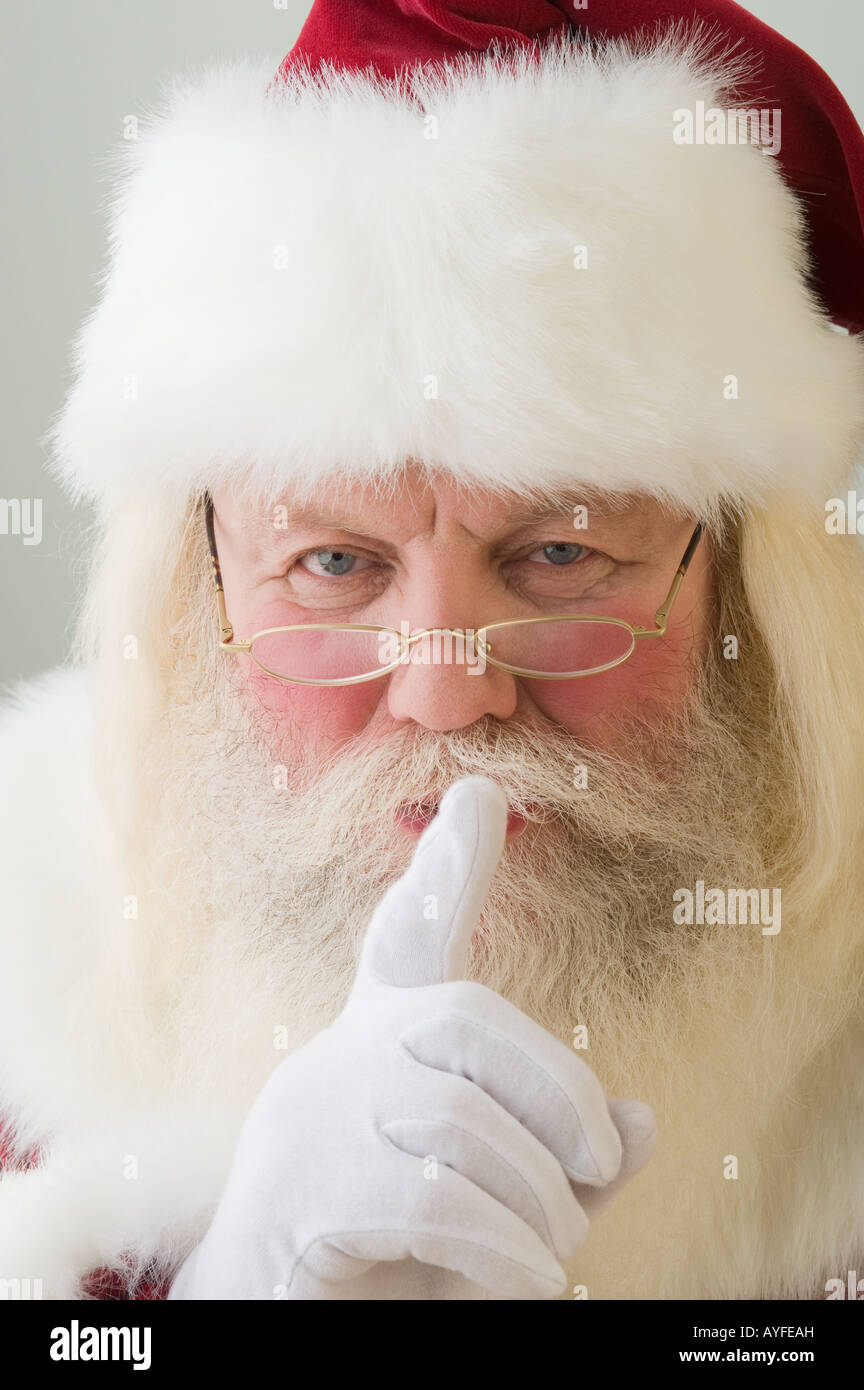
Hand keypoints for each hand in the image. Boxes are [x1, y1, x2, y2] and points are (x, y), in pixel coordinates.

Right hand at [168, 776, 655, 1299]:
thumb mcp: (496, 1199)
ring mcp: (310, 1117)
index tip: (478, 792)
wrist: (278, 1316)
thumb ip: (566, 1159)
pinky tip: (530, 1279)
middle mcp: (339, 1057)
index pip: (411, 937)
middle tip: (602, 1162)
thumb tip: (642, 1121)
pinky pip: (432, 1198)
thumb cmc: (396, 1251)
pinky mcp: (300, 1190)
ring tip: (555, 1249)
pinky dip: (505, 1247)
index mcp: (380, 1041)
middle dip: (557, 1087)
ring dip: (538, 1196)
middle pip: (464, 1019)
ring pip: (457, 1119)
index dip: (445, 869)